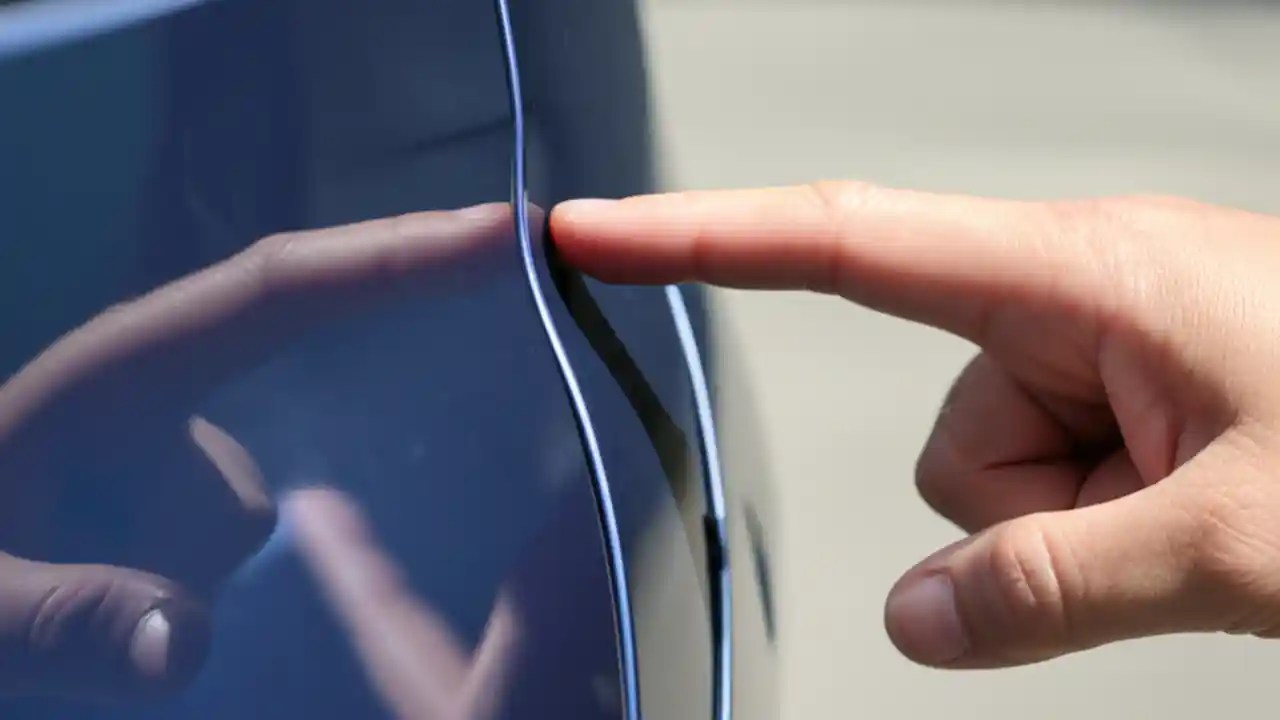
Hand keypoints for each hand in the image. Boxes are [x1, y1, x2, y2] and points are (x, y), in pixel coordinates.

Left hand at [0, 204, 507, 699]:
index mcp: (121, 364)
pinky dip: (227, 582)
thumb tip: (186, 642)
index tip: (505, 234)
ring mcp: (188, 446)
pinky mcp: (197, 500)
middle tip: (398, 427)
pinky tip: (151, 618)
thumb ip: (59, 617)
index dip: (396, 254)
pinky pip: (257, 540)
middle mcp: (167, 387)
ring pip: (275, 498)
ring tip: (130, 617)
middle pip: (310, 358)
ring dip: (229, 561)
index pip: (280, 289)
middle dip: (387, 367)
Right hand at [552, 184, 1279, 668]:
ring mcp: (1109, 345)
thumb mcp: (1236, 539)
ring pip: (993, 469)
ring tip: (1201, 510)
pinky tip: (1196, 505)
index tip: (598, 231)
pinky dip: (1100, 518)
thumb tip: (916, 619)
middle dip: (1024, 501)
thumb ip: (1052, 585)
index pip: (843, 242)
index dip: (700, 238)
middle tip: (1161, 517)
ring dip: (1074, 516)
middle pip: (942, 423)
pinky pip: (1045, 483)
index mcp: (1087, 273)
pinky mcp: (1134, 392)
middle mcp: (1084, 291)